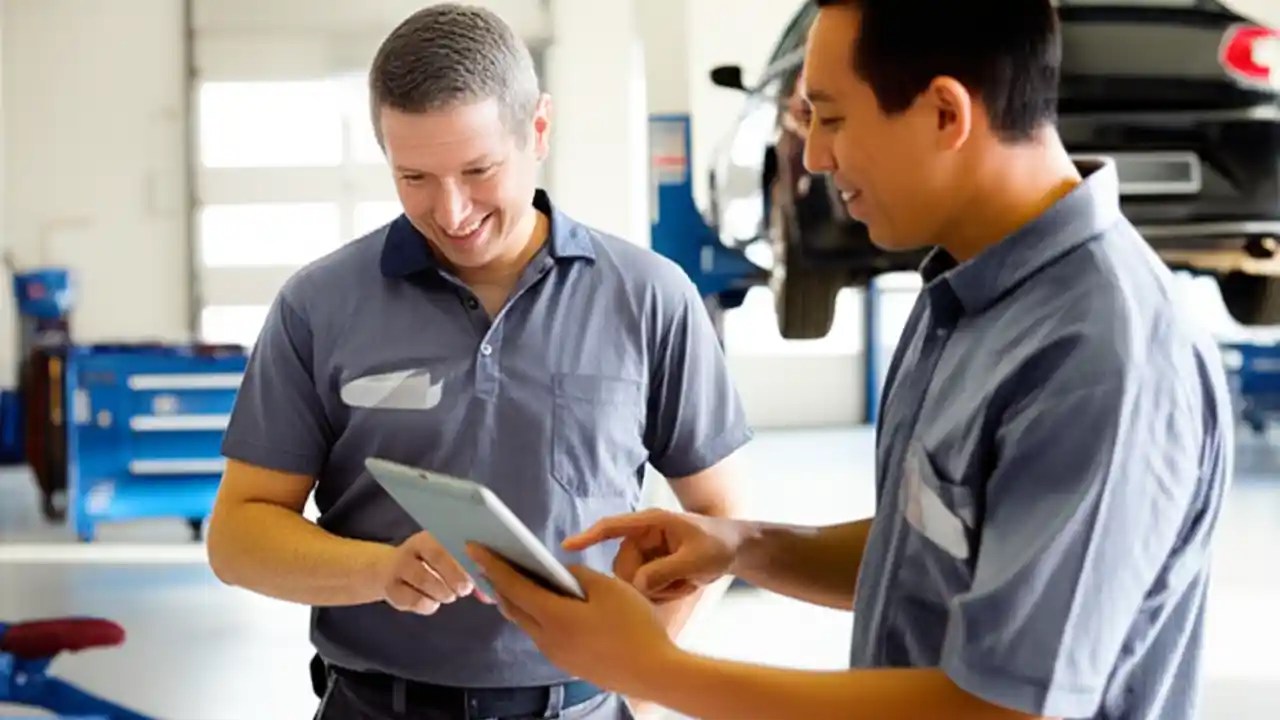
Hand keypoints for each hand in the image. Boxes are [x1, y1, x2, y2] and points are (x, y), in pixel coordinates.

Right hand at [377, 531, 493, 614]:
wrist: (388, 571)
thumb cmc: (430, 565)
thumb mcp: (447, 559)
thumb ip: (468, 570)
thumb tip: (491, 592)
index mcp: (432, 534)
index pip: (452, 539)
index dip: (467, 555)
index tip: (479, 568)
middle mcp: (413, 546)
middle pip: (438, 556)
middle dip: (456, 575)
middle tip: (465, 588)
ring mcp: (398, 567)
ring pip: (426, 580)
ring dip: (443, 592)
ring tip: (449, 594)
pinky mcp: (390, 589)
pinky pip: (415, 600)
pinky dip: (429, 604)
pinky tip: (432, 601)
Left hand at [465, 544, 679, 698]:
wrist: (654, 672)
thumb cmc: (634, 626)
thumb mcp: (609, 588)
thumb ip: (578, 576)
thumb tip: (560, 575)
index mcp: (554, 616)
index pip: (513, 585)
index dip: (492, 564)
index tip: (474, 547)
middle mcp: (547, 638)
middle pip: (513, 607)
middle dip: (498, 583)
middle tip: (488, 561)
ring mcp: (556, 654)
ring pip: (526, 623)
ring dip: (516, 601)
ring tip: (513, 580)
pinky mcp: (567, 663)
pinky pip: (541, 634)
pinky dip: (534, 615)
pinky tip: (545, 605)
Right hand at [563, 509, 741, 601]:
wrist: (738, 550)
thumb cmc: (719, 544)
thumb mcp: (696, 559)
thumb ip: (664, 571)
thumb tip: (636, 585)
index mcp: (651, 523)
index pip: (612, 527)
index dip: (588, 537)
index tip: (566, 547)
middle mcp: (644, 537)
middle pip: (623, 568)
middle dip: (646, 583)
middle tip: (677, 585)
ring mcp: (648, 553)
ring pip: (634, 583)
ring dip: (658, 590)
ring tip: (684, 584)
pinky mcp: (653, 568)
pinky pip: (646, 588)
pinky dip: (664, 593)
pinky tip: (683, 587)